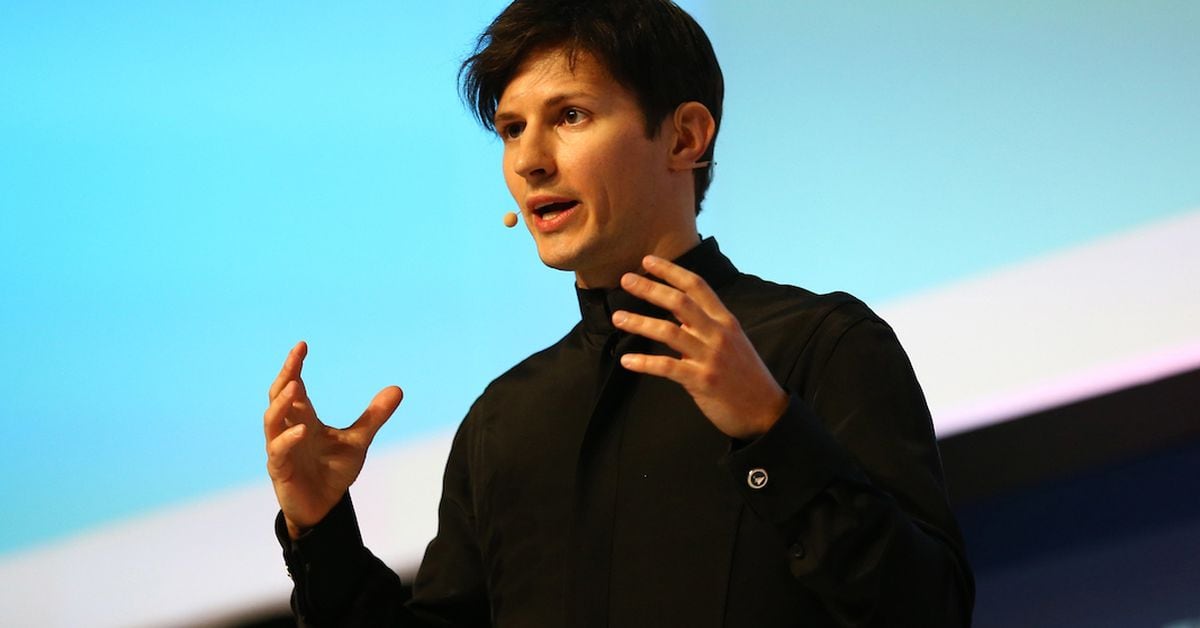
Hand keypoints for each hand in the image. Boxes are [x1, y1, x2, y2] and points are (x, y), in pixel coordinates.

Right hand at [263, 341, 402, 538]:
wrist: (325, 507)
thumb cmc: (334, 471)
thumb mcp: (359, 440)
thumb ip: (374, 416)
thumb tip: (398, 388)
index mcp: (304, 419)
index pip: (294, 387)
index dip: (295, 366)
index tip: (302, 345)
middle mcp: (287, 429)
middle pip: (278, 397)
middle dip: (285, 376)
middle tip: (296, 357)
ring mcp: (281, 449)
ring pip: (272, 420)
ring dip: (282, 403)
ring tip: (295, 385)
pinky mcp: (280, 470)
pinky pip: (278, 451)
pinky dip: (288, 439)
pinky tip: (303, 431)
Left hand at [612, 255, 787, 439]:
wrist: (765, 410)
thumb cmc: (744, 375)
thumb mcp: (732, 342)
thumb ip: (706, 326)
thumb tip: (677, 313)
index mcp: (725, 321)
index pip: (697, 286)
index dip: (671, 271)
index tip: (648, 261)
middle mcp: (718, 334)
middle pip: (679, 302)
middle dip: (650, 288)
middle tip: (626, 280)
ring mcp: (710, 357)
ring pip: (669, 331)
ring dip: (639, 322)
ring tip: (617, 318)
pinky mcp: (702, 380)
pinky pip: (667, 367)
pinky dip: (644, 362)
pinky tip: (627, 360)